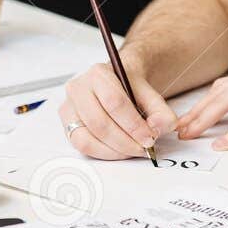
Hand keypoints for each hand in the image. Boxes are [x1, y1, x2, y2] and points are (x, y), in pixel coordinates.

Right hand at [59, 60, 176, 159]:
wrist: (115, 84)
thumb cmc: (128, 88)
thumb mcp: (150, 93)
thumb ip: (160, 111)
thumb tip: (159, 128)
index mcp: (98, 74)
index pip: (114, 102)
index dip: (134, 125)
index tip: (150, 138)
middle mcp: (78, 89)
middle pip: (100, 123)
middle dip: (125, 141)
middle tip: (144, 148)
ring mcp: (69, 108)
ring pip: (88, 138)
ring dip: (114, 151)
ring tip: (133, 150)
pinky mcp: (67, 125)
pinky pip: (82, 146)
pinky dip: (104, 153)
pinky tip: (119, 152)